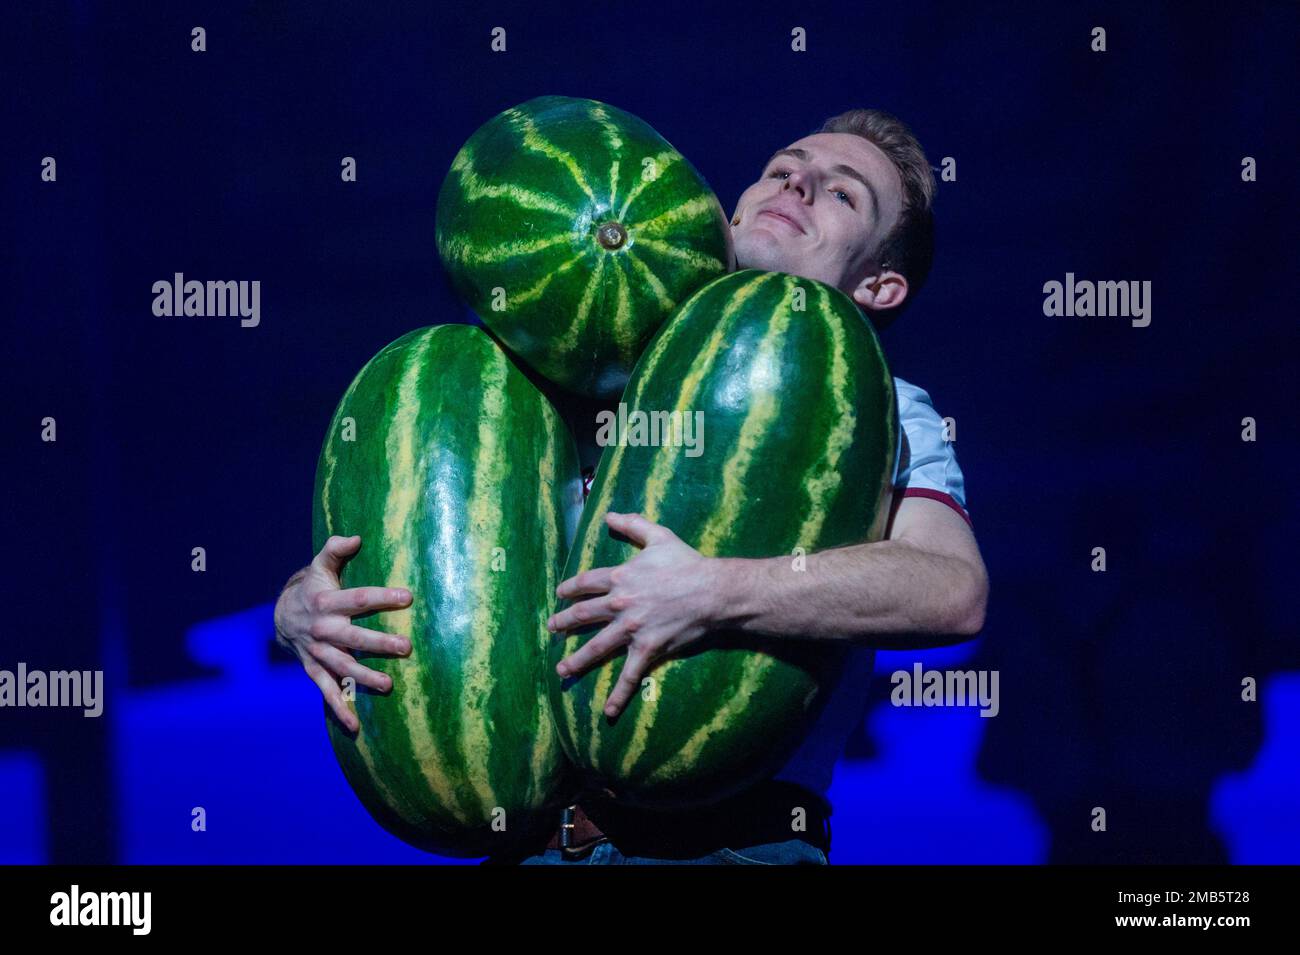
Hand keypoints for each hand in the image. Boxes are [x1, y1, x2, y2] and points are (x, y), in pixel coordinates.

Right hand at [273, 534, 412, 731]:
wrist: (281, 614)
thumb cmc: (314, 586)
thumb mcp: (321, 564)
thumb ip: (336, 550)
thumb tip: (356, 537)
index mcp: (326, 602)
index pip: (357, 599)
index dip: (381, 597)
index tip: (408, 597)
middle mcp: (321, 629)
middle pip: (352, 637)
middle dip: (378, 643)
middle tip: (406, 647)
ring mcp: (317, 652)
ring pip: (341, 667)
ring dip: (362, 678)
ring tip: (388, 686)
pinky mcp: (313, 669)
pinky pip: (326, 690)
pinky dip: (339, 707)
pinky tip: (355, 726)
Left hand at [547, 512, 721, 718]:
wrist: (711, 591)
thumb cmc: (687, 563)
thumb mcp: (659, 537)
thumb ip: (633, 525)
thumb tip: (610, 514)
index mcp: (621, 576)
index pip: (586, 583)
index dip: (571, 589)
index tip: (560, 595)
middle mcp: (620, 604)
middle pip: (584, 614)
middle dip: (564, 622)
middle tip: (552, 629)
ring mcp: (631, 629)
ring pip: (596, 647)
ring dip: (577, 660)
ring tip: (561, 669)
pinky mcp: (647, 649)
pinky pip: (629, 675)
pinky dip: (618, 694)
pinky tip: (608, 711)